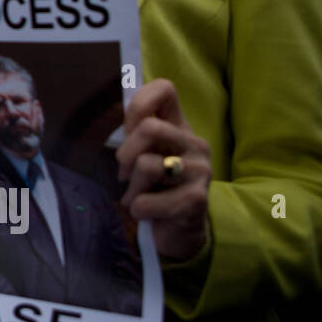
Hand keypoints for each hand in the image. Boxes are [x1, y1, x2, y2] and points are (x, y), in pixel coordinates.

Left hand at [115, 79, 211, 260]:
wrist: (181, 231)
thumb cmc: (157, 188)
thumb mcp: (146, 154)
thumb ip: (137, 131)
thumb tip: (122, 103)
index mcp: (180, 128)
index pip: (165, 89)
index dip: (139, 103)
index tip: (130, 128)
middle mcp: (195, 145)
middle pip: (149, 128)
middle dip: (125, 153)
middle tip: (126, 173)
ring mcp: (200, 172)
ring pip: (146, 164)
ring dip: (132, 186)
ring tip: (140, 195)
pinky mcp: (196, 200)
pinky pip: (147, 200)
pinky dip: (138, 209)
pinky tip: (148, 212)